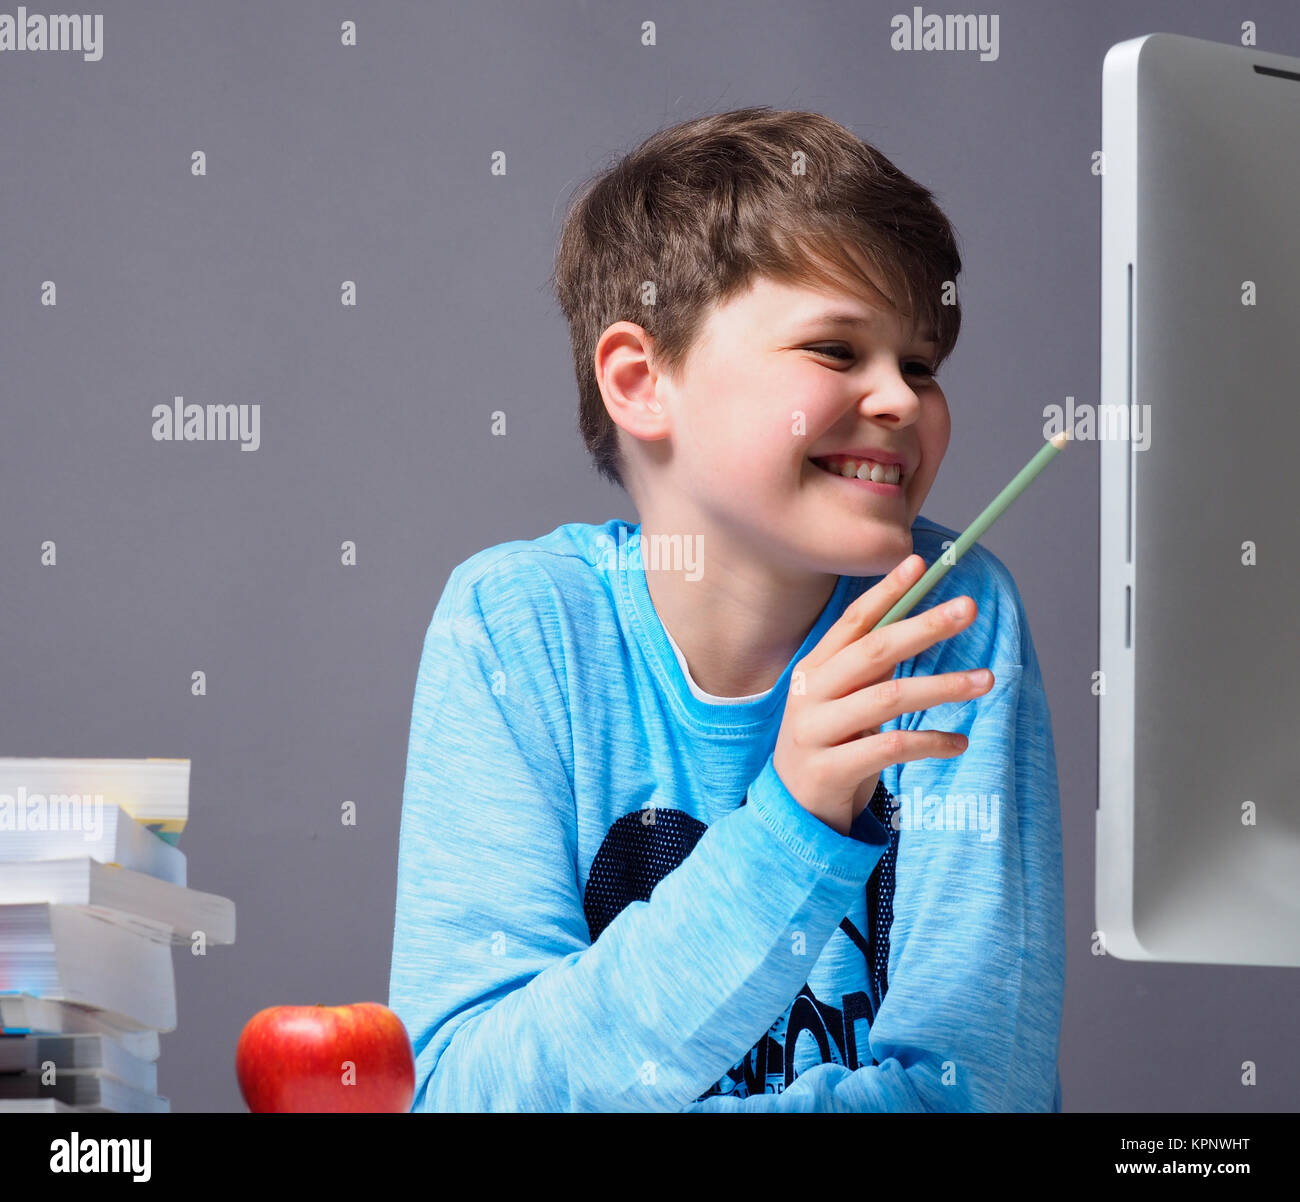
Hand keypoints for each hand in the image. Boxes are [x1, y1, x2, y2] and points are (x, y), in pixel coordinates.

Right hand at [772, 554, 994, 836]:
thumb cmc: (829, 744)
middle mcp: (811, 694)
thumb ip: (869, 667)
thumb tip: (918, 623)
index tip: (920, 564)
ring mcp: (816, 731)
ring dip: (942, 686)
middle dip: (924, 627)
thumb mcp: (842, 699)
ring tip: (985, 680)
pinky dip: (932, 743)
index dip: (886, 592)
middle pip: (873, 652)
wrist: (794, 809)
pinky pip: (892, 748)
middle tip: (968, 609)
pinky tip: (959, 742)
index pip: (853, 621)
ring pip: (888, 698)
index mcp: (815, 668)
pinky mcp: (831, 769)